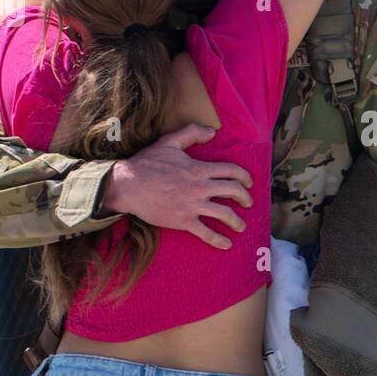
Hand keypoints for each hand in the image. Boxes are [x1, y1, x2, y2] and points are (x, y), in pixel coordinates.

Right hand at [101, 124, 252, 248]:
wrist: (128, 185)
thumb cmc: (147, 163)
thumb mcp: (170, 142)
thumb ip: (192, 133)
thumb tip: (213, 131)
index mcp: (199, 169)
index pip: (231, 171)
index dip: (245, 177)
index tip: (248, 183)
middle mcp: (199, 187)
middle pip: (233, 191)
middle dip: (245, 198)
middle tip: (248, 203)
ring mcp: (192, 205)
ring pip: (225, 214)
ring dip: (237, 221)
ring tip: (241, 226)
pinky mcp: (183, 221)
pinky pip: (206, 233)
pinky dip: (219, 240)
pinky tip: (227, 244)